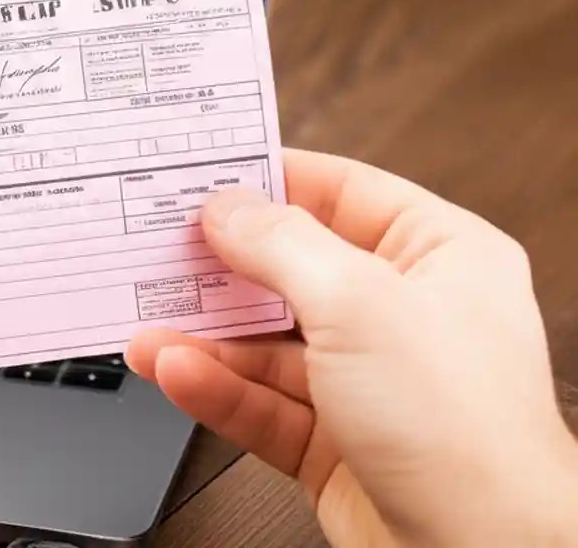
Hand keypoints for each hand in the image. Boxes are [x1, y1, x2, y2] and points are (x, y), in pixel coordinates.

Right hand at [126, 149, 577, 546]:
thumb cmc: (467, 430)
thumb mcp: (359, 303)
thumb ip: (281, 246)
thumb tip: (228, 208)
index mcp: (439, 258)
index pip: (342, 194)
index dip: (272, 181)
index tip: (206, 176)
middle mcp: (403, 315)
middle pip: (291, 271)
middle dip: (223, 266)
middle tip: (159, 248)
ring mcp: (366, 381)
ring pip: (265, 344)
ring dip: (204, 335)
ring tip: (150, 321)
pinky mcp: (332, 441)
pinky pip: (260, 402)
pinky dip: (214, 386)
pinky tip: (175, 370)